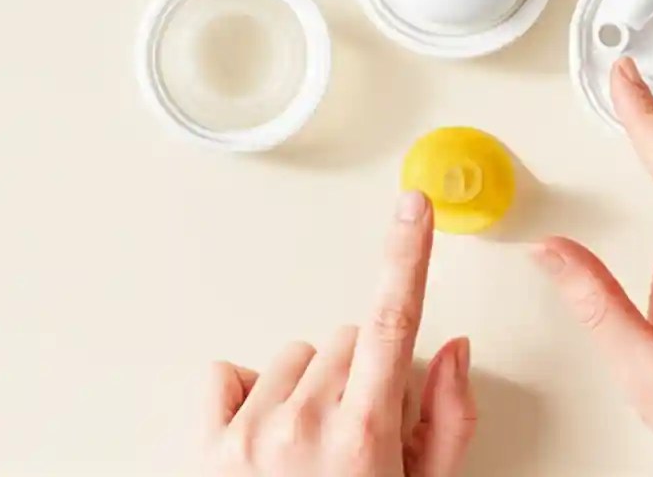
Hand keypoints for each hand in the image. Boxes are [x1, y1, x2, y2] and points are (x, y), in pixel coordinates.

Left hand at [205, 192, 475, 476]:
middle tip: (360, 429)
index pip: (394, 322)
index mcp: (364, 437)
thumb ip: (447, 421)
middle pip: (349, 338)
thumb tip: (451, 350)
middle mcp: (301, 425)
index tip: (413, 207)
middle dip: (364, 371)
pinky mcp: (200, 441)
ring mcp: (245, 432)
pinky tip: (261, 431)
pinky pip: (227, 373)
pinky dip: (245, 393)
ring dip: (307, 385)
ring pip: (294, 356)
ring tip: (309, 445)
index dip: (407, 255)